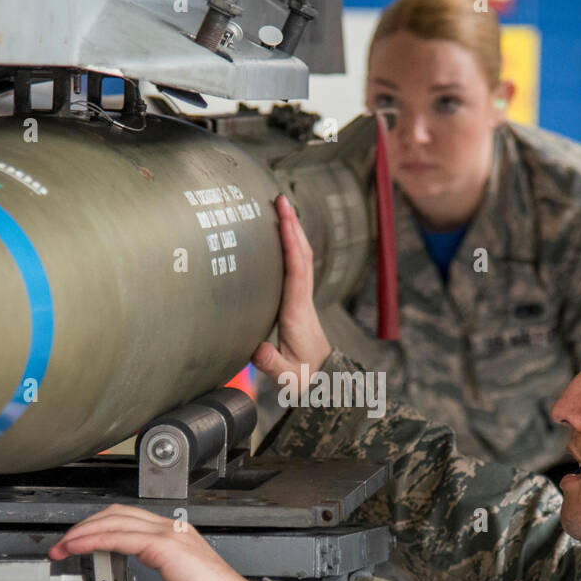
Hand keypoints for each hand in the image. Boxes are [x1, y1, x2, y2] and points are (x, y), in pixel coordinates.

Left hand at [48, 505, 258, 580]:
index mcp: (172, 546)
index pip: (125, 526)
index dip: (96, 533)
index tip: (74, 550)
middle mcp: (171, 534)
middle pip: (116, 515)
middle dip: (84, 528)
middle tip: (62, 547)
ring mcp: (170, 537)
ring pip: (116, 520)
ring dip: (83, 531)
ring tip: (64, 547)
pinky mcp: (168, 547)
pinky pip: (122, 536)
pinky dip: (95, 539)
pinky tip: (79, 547)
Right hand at [252, 195, 331, 380]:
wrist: (324, 382)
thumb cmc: (304, 379)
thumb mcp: (287, 378)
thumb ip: (271, 365)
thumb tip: (256, 351)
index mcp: (296, 313)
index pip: (295, 270)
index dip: (289, 242)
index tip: (282, 217)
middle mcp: (302, 301)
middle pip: (301, 255)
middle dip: (292, 225)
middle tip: (279, 198)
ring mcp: (303, 300)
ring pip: (302, 258)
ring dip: (293, 232)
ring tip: (280, 208)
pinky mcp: (299, 303)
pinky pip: (298, 267)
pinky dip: (291, 247)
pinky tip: (282, 237)